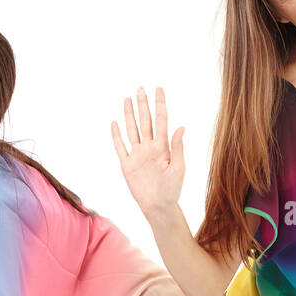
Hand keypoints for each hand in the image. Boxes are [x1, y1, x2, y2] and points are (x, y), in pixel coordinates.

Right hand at [110, 86, 184, 217]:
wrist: (158, 207)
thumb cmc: (172, 190)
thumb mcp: (178, 168)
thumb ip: (178, 147)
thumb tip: (181, 126)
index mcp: (163, 147)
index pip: (161, 120)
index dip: (160, 104)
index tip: (159, 89)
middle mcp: (149, 148)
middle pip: (145, 121)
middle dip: (143, 104)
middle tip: (140, 88)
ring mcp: (137, 155)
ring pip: (132, 130)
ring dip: (129, 115)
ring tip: (127, 99)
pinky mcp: (127, 165)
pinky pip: (120, 147)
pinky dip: (116, 136)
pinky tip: (114, 123)